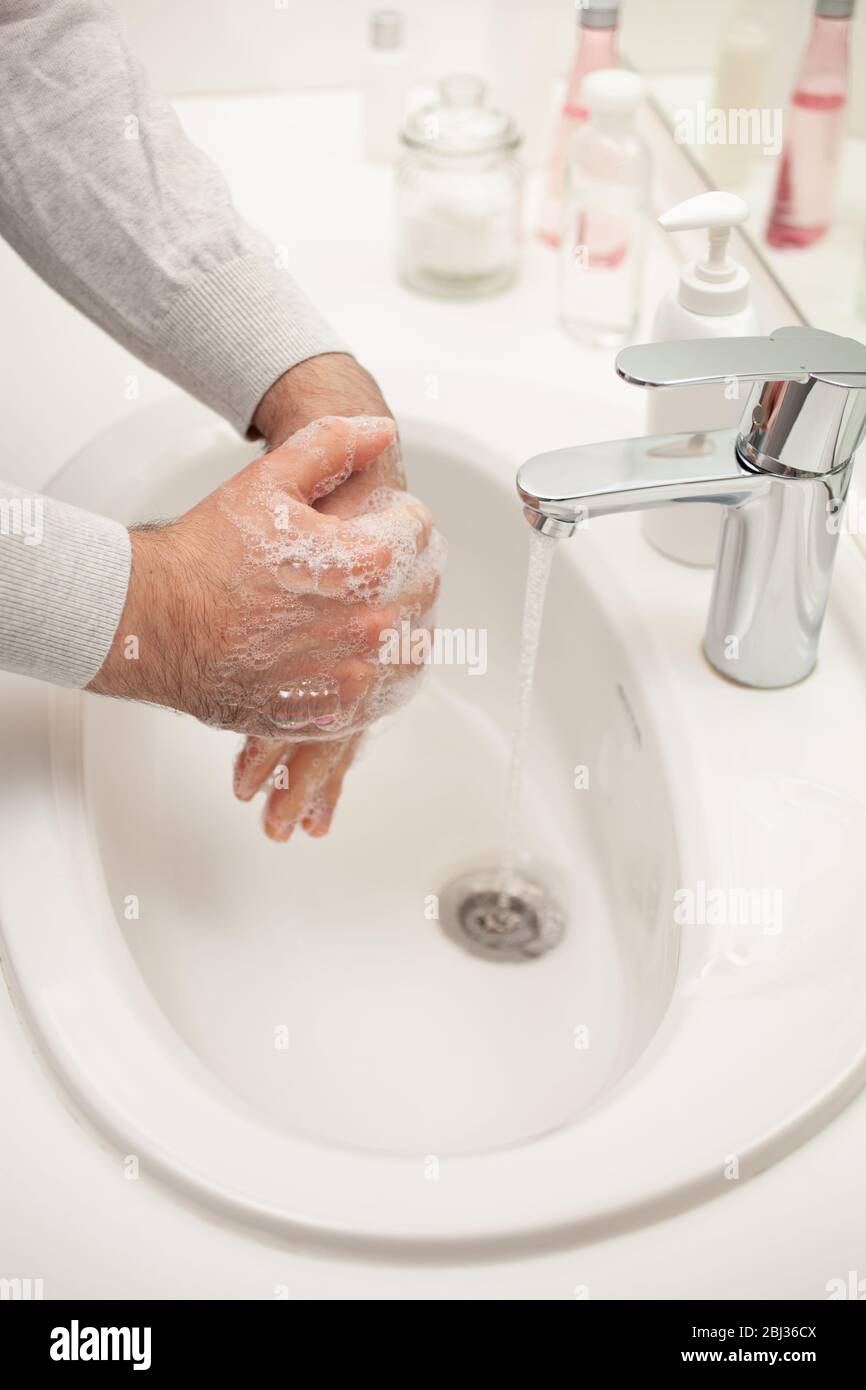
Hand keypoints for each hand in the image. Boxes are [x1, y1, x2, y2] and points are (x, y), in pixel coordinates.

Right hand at [90, 413, 442, 837]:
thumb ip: (333, 446)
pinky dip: (381, 665)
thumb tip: (381, 432)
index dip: (395, 516)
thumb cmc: (205, 559)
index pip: (422, 530)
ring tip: (361, 600)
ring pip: (415, 639)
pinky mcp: (340, 713)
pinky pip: (390, 688)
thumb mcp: (268, 481)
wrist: (157, 628)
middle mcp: (372, 625)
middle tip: (364, 558)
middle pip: (427, 585)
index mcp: (367, 563)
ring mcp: (358, 676)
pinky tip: (353, 645)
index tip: (371, 520)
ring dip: (399, 616)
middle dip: (403, 564)